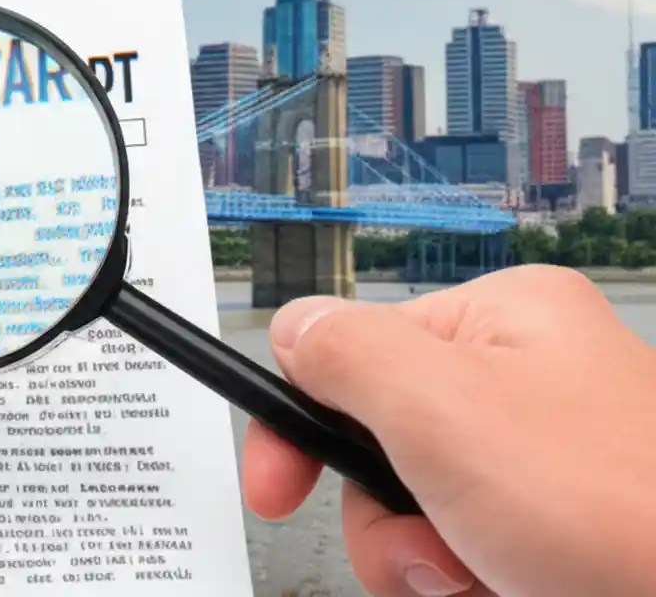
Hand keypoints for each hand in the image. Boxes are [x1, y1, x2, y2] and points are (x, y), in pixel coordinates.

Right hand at [242, 264, 655, 596]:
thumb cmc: (621, 507)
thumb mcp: (444, 411)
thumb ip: (348, 355)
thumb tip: (295, 326)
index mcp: (503, 323)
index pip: (353, 354)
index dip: (301, 424)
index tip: (272, 486)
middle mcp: (525, 384)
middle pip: (380, 446)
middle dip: (387, 517)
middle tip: (429, 545)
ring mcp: (543, 463)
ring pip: (419, 513)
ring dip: (429, 561)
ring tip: (487, 576)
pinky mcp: (557, 531)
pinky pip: (467, 555)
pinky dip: (472, 584)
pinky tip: (509, 589)